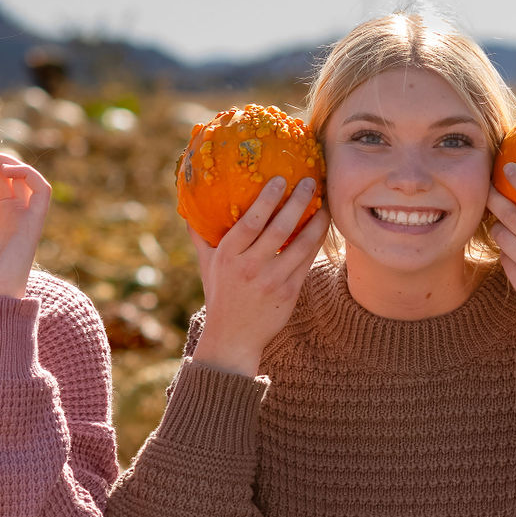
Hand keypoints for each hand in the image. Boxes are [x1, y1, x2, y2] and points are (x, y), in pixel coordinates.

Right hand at [189, 176, 326, 375]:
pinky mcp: (289, 293)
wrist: (233, 337)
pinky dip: (317, 242)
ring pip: (301, 245)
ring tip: (325, 203)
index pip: (251, 221)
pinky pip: (307, 262)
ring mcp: (272, 281)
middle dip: (298, 202)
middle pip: (280, 228)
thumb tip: (190, 205)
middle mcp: (250, 267)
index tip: (281, 179)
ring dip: (316, 221)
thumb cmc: (220, 295)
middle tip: (311, 182)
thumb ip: (200, 235)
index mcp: (228, 255)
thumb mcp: (206, 264)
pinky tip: (322, 227)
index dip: (268, 198)